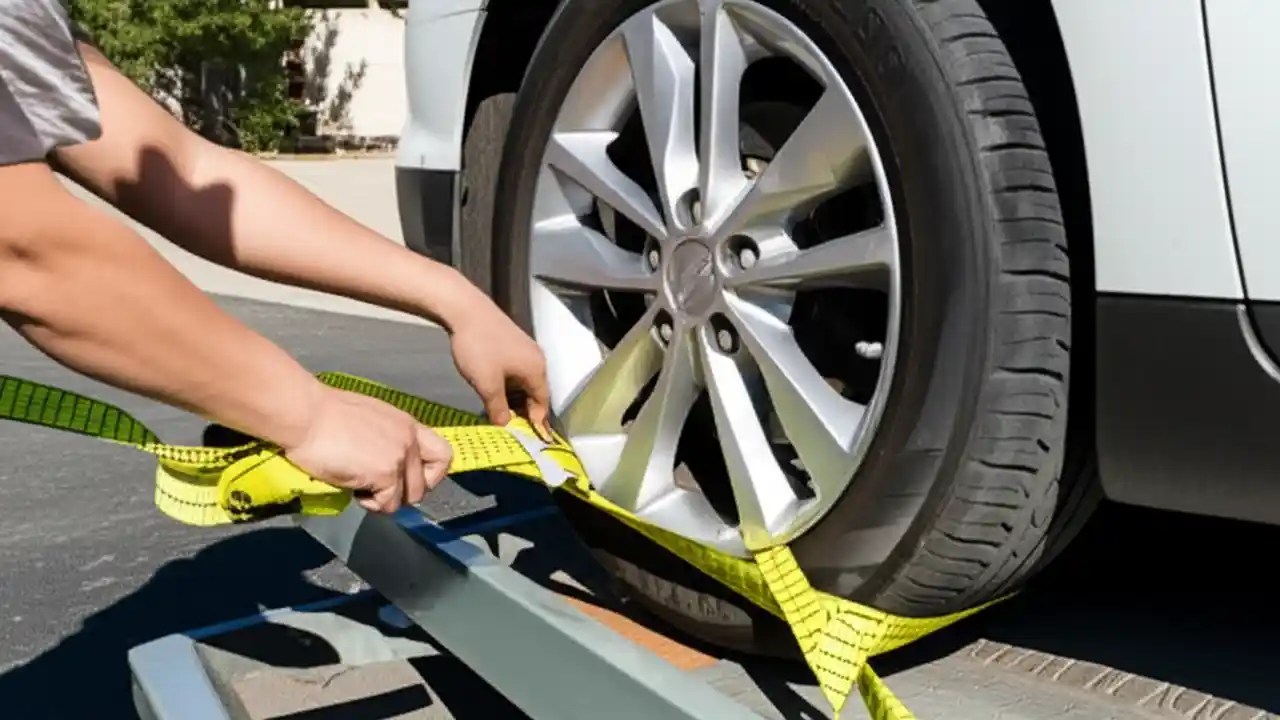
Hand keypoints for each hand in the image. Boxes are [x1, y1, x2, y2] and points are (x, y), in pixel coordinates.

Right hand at [282, 387, 452, 513]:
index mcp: (407, 424)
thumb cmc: (323, 414)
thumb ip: (386, 438)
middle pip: (427, 484)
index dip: (430, 474)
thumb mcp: (369, 419)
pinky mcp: (385, 474)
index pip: (443, 454)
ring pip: (409, 498)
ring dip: (385, 499)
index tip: (407, 479)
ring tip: (360, 487)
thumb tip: (382, 460)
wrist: (306, 414)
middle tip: (377, 489)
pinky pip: (388, 504)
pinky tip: (353, 490)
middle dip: (403, 493)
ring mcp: (400, 457)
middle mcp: (409, 440)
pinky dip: (370, 504)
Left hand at [447, 300, 551, 435]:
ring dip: (515, 400)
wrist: (465, 310)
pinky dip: (509, 386)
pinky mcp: (513, 344)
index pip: (543, 404)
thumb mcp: (487, 385)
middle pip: (536, 393)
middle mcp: (536, 360)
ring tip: (502, 415)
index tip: (535, 440)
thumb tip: (505, 426)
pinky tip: (495, 393)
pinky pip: (517, 372)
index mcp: (536, 371)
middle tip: (515, 431)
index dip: (538, 423)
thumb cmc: (479, 348)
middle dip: (526, 413)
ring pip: (524, 383)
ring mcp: (525, 350)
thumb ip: (498, 409)